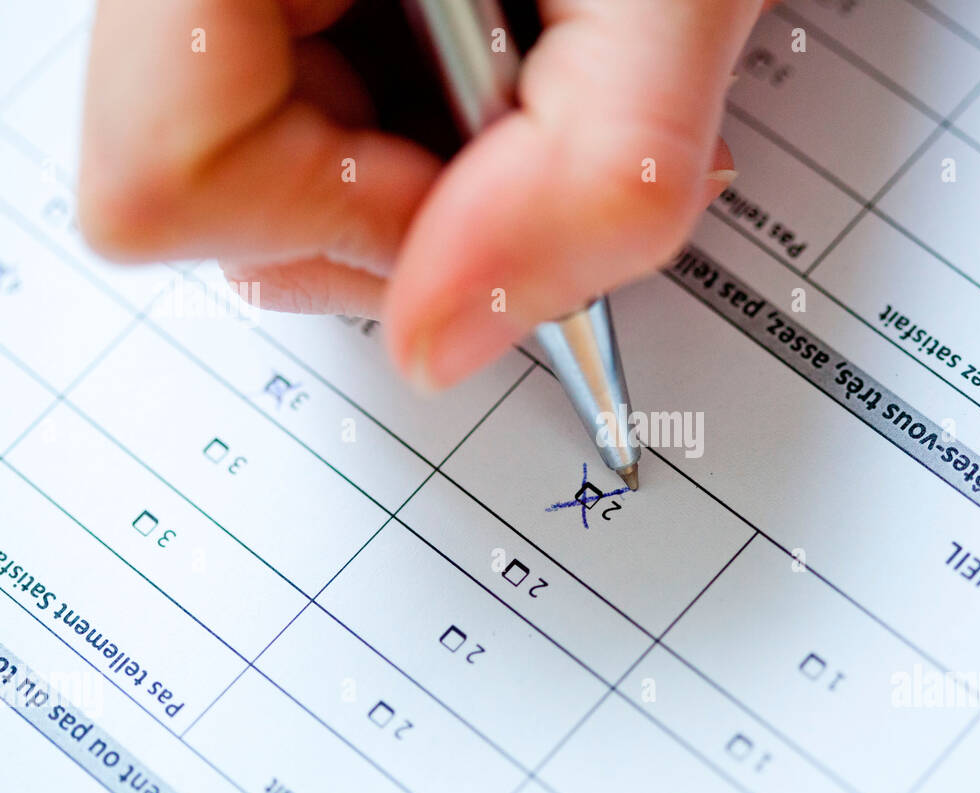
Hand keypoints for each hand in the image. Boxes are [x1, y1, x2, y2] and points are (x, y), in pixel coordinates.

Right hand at [79, 0, 765, 388]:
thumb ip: (591, 179)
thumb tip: (442, 347)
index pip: (162, 187)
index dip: (342, 226)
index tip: (474, 177)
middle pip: (216, 200)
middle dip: (400, 210)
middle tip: (520, 119)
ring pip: (273, 180)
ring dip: (429, 183)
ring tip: (529, 81)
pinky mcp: (296, 11)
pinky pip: (319, 134)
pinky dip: (432, 148)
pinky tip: (506, 81)